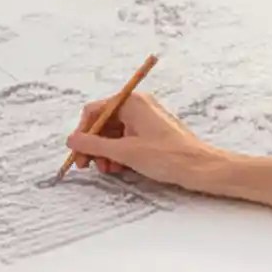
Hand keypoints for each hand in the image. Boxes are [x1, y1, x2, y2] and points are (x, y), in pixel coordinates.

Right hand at [65, 91, 224, 190]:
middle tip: (87, 165)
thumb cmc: (167, 156)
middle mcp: (138, 105)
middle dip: (94, 144)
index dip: (83, 132)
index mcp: (131, 102)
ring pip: (114, 132)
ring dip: (106, 151)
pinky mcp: (151, 131)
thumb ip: (94, 145)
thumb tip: (72, 140)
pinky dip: (119, 152)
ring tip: (107, 169)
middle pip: (103, 122)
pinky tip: (119, 167)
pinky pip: (127, 138)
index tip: (77, 153)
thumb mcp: (124, 152)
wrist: (199, 167)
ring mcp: (145, 117)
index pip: (95, 111)